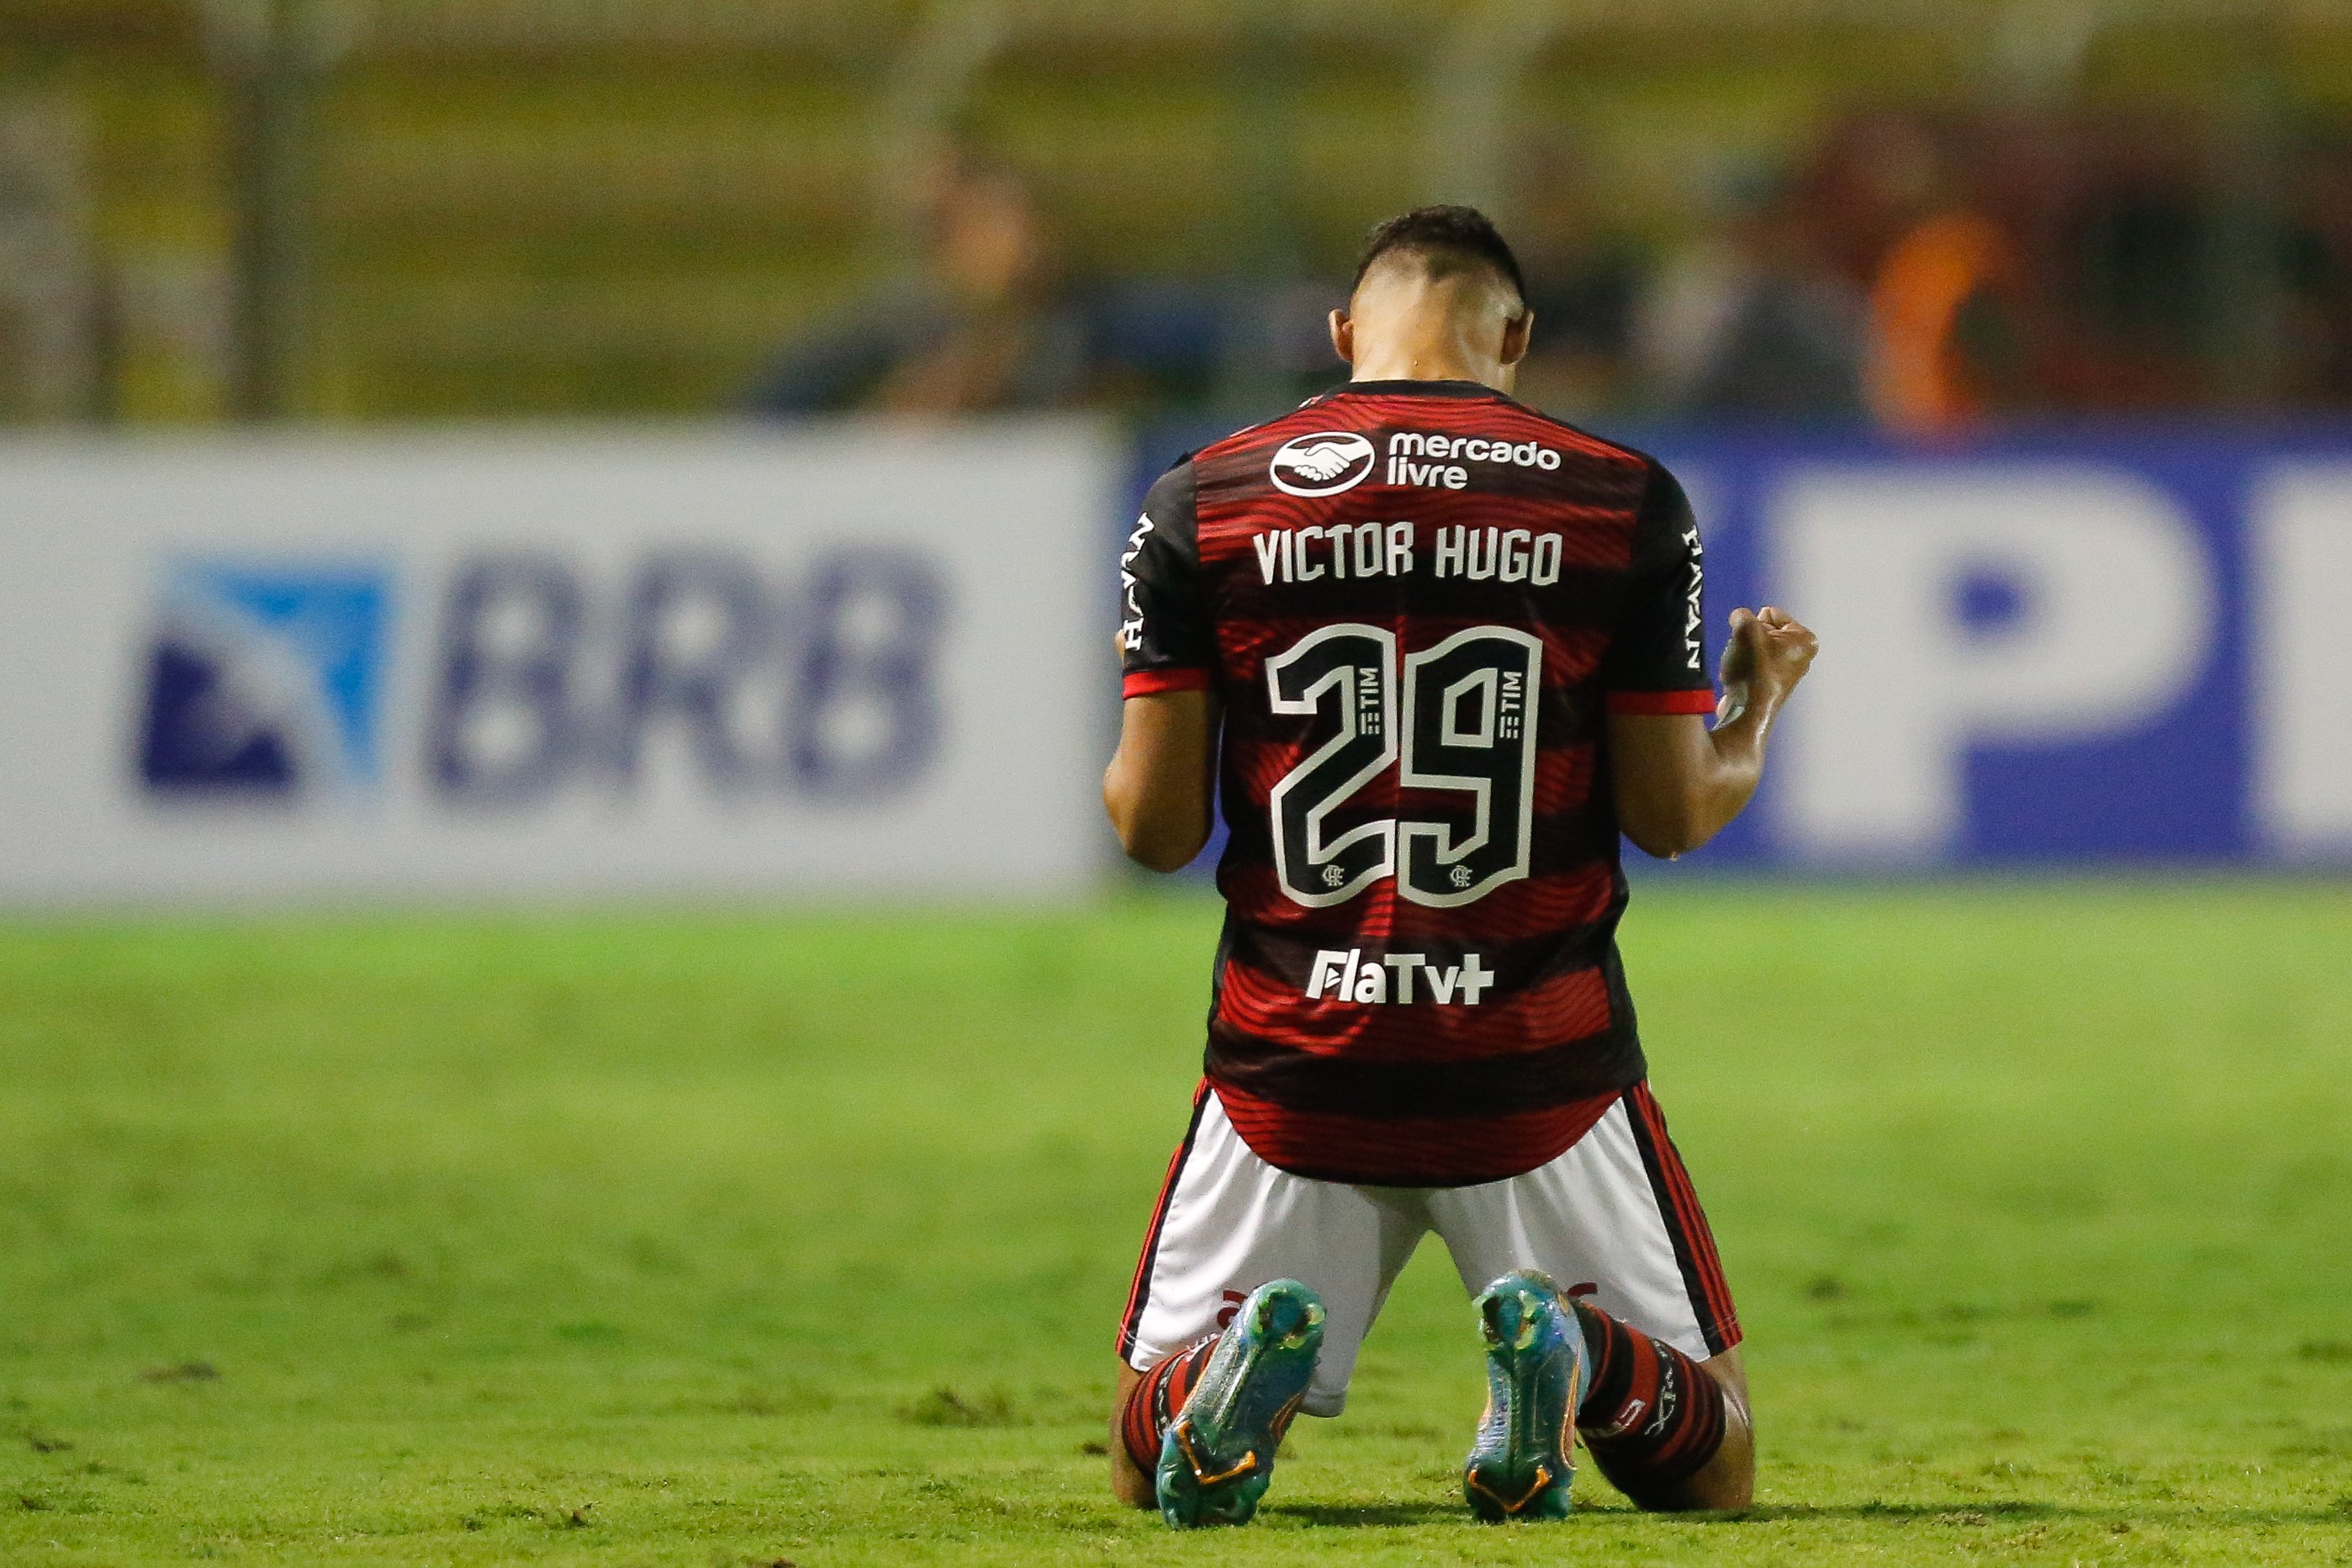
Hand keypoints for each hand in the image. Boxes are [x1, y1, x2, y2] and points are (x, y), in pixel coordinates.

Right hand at [1717, 606, 1816, 724]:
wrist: (1747, 710)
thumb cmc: (1755, 671)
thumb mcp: (1746, 630)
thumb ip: (1742, 615)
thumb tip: (1739, 617)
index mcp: (1805, 639)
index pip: (1770, 613)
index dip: (1754, 623)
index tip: (1752, 642)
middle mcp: (1801, 656)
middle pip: (1763, 630)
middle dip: (1748, 639)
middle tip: (1746, 655)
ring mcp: (1786, 672)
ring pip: (1753, 648)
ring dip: (1742, 653)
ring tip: (1741, 668)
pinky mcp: (1770, 685)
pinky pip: (1750, 665)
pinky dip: (1741, 668)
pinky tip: (1739, 679)